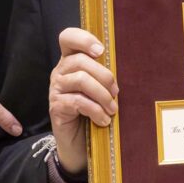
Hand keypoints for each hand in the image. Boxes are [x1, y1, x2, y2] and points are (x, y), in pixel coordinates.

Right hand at [48, 27, 116, 175]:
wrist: (80, 144)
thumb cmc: (94, 112)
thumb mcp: (101, 90)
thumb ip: (105, 75)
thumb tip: (127, 66)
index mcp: (70, 61)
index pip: (67, 38)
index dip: (83, 38)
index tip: (101, 51)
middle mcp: (60, 72)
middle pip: (80, 60)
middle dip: (104, 76)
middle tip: (116, 93)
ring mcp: (56, 89)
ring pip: (81, 80)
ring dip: (103, 95)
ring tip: (113, 109)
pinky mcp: (56, 107)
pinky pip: (79, 102)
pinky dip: (96, 111)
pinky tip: (104, 120)